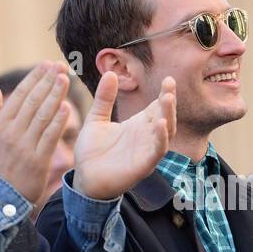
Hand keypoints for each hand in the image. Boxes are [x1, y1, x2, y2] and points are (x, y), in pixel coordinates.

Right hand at [0, 61, 72, 205]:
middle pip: (33, 101)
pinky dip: (58, 122)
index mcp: (1, 123)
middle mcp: (12, 132)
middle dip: (47, 81)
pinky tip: (67, 108)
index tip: (46, 64)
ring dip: (55, 95)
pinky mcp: (37, 160)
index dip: (34, 78)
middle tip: (60, 65)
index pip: (20, 95)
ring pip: (42, 116)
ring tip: (65, 79)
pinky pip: (49, 137)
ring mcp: (25, 146)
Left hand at [73, 71, 176, 199]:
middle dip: (169, 102)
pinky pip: (157, 151)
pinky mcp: (143, 165)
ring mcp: (146, 151)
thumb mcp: (96, 119)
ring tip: (167, 99)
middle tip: (169, 85)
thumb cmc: (91, 152)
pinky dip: (161, 138)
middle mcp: (146, 137)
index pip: (156, 107)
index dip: (164, 94)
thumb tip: (110, 73)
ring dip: (168, 116)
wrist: (83, 178)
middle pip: (165, 116)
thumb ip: (104, 98)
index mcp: (137, 125)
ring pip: (166, 132)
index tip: (168, 79)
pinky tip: (160, 124)